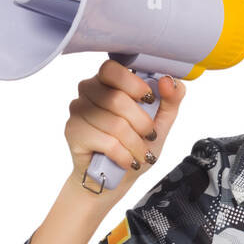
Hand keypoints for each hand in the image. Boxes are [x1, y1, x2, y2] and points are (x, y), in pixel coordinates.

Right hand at [64, 58, 185, 188]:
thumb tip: (168, 81)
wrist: (118, 175)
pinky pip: (106, 142)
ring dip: (135, 144)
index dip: (134, 84)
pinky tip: (128, 160)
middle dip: (142, 123)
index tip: (150, 100)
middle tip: (150, 135)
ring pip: (114, 124)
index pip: (112, 69)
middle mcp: (89, 90)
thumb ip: (170, 97)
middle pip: (116, 100)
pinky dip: (124, 155)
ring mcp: (78, 110)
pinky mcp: (73, 132)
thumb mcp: (161, 119)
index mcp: (108, 80)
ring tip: (141, 153)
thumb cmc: (137, 142)